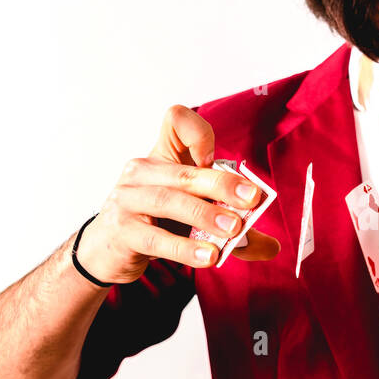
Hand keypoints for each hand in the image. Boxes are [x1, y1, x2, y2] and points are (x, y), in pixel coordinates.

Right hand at [75, 104, 281, 283]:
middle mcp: (143, 170)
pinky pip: (156, 238)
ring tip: (234, 231)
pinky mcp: (122, 230)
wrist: (106, 250)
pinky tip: (208, 257)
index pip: (175, 121)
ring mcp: (128, 198)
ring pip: (171, 201)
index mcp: (164, 157)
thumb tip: (272, 245)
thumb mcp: (193, 217)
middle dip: (223, 185)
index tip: (213, 157)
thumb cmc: (154, 222)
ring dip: (206, 214)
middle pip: (186, 170)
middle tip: (252, 201)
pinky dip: (185, 248)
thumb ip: (232, 229)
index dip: (197, 133)